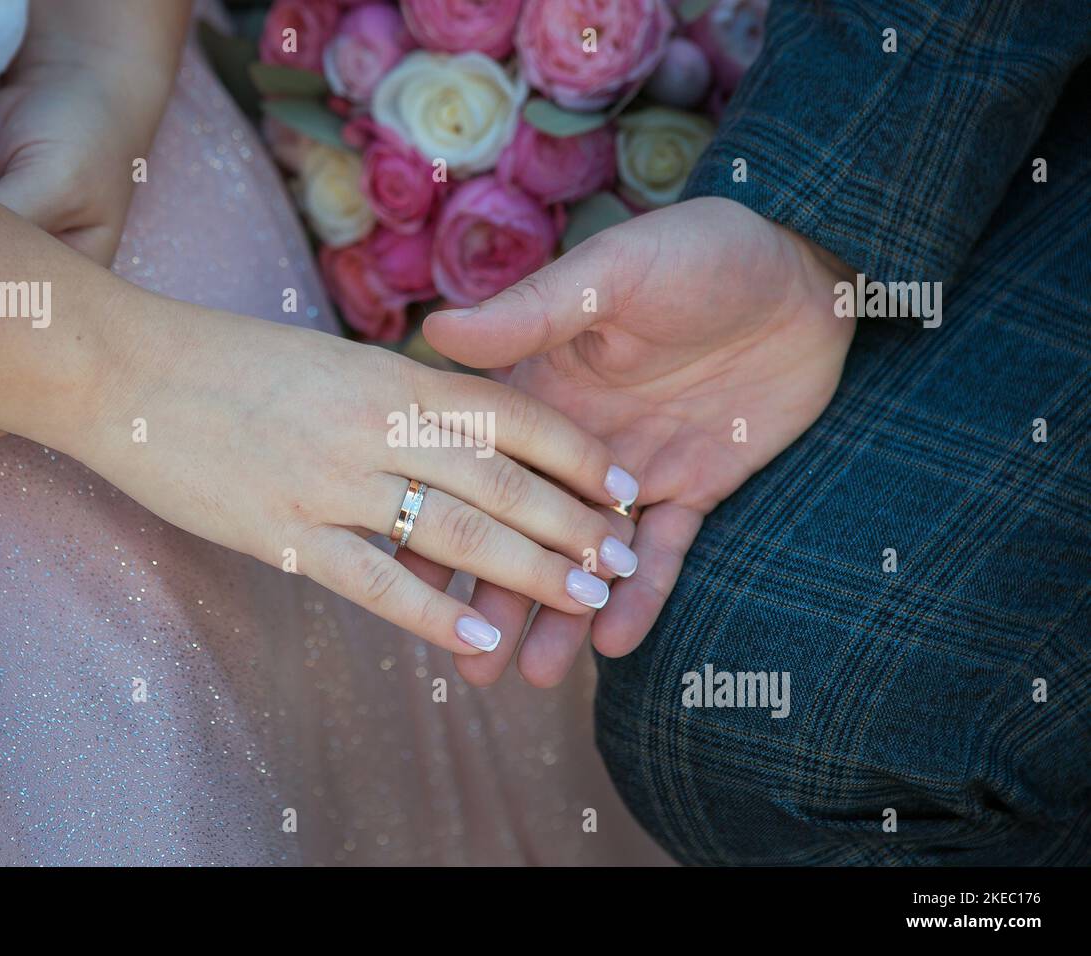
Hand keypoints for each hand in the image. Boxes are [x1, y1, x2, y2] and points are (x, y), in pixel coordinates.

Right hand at [71, 294, 640, 654]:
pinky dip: (433, 612)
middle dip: (573, 524)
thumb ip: (398, 391)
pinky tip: (481, 638)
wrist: (121, 368)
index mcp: (392, 375)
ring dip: (528, 572)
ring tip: (586, 602)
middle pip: (500, 479)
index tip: (624, 486)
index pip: (511, 415)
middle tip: (626, 559)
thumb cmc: (225, 361)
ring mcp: (329, 480)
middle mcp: (375, 424)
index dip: (577, 453)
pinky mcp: (283, 532)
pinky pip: (374, 580)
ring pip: (454, 532)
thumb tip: (460, 420)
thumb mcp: (329, 357)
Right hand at [423, 197, 856, 685]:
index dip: (440, 522)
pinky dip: (643, 597)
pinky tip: (613, 641)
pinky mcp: (696, 487)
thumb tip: (435, 330)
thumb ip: (532, 312)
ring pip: (589, 557)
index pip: (477, 467)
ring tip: (529, 676)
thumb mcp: (610, 272)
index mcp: (541, 389)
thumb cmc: (697, 251)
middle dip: (496, 594)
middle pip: (525, 530)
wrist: (803, 269)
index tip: (403, 577)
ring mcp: (636, 469)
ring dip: (561, 615)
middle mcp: (578, 440)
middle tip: (469, 667)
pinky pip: (666, 554)